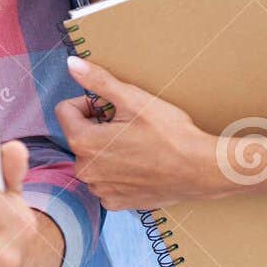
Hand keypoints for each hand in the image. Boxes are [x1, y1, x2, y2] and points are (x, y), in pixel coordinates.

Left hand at [55, 57, 226, 210]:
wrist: (201, 169)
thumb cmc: (169, 133)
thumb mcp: (133, 99)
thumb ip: (98, 81)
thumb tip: (71, 64)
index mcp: (82, 142)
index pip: (65, 110)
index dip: (88, 103)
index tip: (111, 107)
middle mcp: (84, 169)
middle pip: (80, 135)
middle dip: (98, 127)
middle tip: (129, 126)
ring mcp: (99, 189)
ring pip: (93, 158)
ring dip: (107, 150)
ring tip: (137, 146)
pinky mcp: (115, 202)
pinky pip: (106, 180)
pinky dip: (118, 173)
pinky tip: (141, 166)